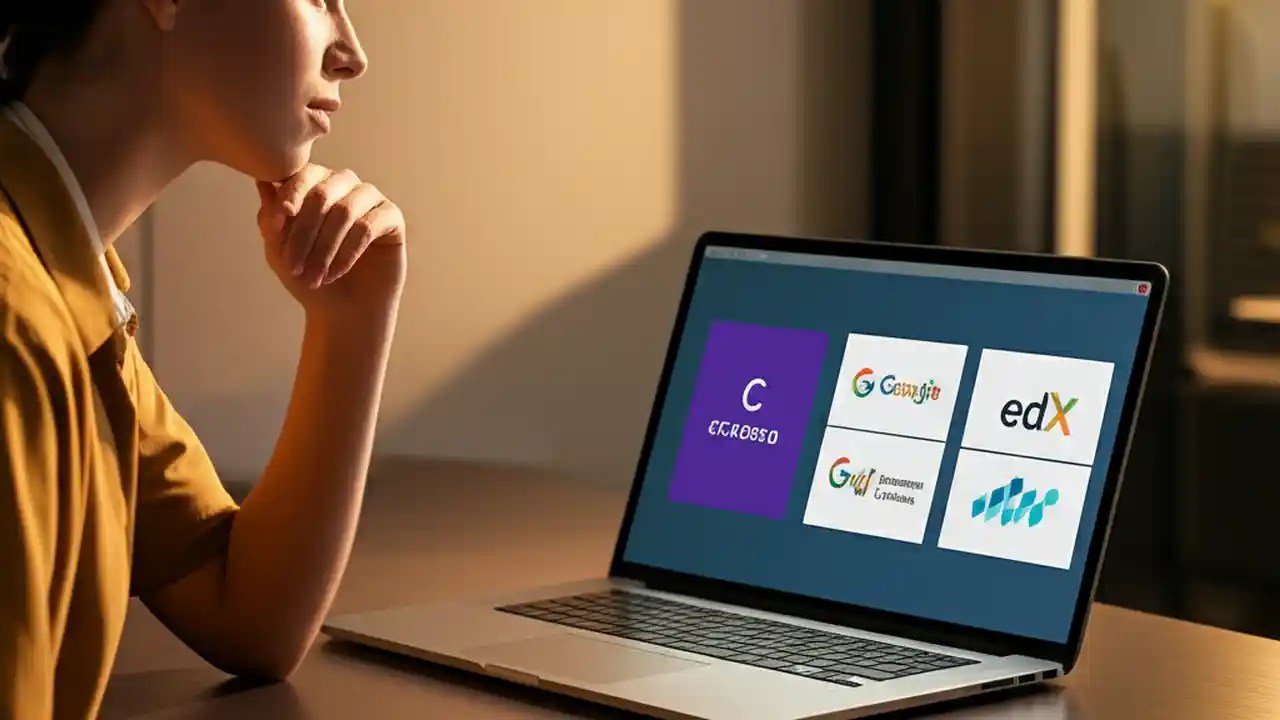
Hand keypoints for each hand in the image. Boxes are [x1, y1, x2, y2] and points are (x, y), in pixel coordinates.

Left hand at [256, 164, 406, 317]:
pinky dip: (347, 253)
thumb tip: (261, 182)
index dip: (289, 197)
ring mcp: (369, 198)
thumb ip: (270, 218)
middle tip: (294, 267)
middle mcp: (343, 185)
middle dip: (304, 233)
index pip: (303, 174)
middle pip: (322, 193)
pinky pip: (368, 227)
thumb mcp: (279, 251)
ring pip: (345, 210)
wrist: (343, 312)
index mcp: (314, 184)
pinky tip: (336, 273)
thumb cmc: (309, 277)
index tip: (276, 227)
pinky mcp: (391, 217)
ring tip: (315, 277)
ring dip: (325, 248)